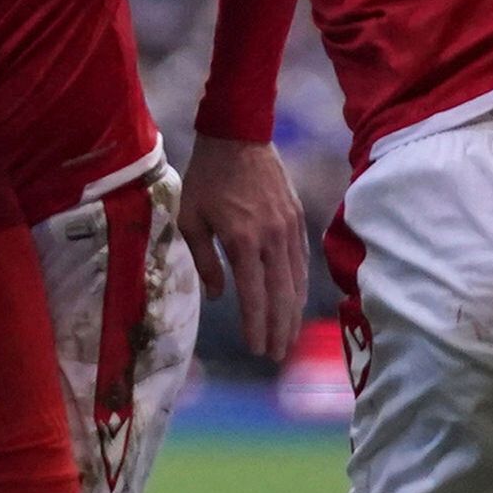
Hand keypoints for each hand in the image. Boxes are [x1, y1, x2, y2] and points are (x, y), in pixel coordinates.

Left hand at [176, 137, 308, 363]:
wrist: (239, 135)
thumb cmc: (206, 178)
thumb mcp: (190, 218)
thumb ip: (203, 261)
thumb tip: (218, 297)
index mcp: (242, 240)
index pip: (254, 295)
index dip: (256, 326)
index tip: (256, 350)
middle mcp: (272, 237)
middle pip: (281, 295)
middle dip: (279, 329)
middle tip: (275, 356)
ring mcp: (289, 228)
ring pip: (296, 281)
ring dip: (292, 313)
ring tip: (287, 339)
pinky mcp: (298, 219)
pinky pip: (302, 261)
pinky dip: (299, 287)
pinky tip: (295, 303)